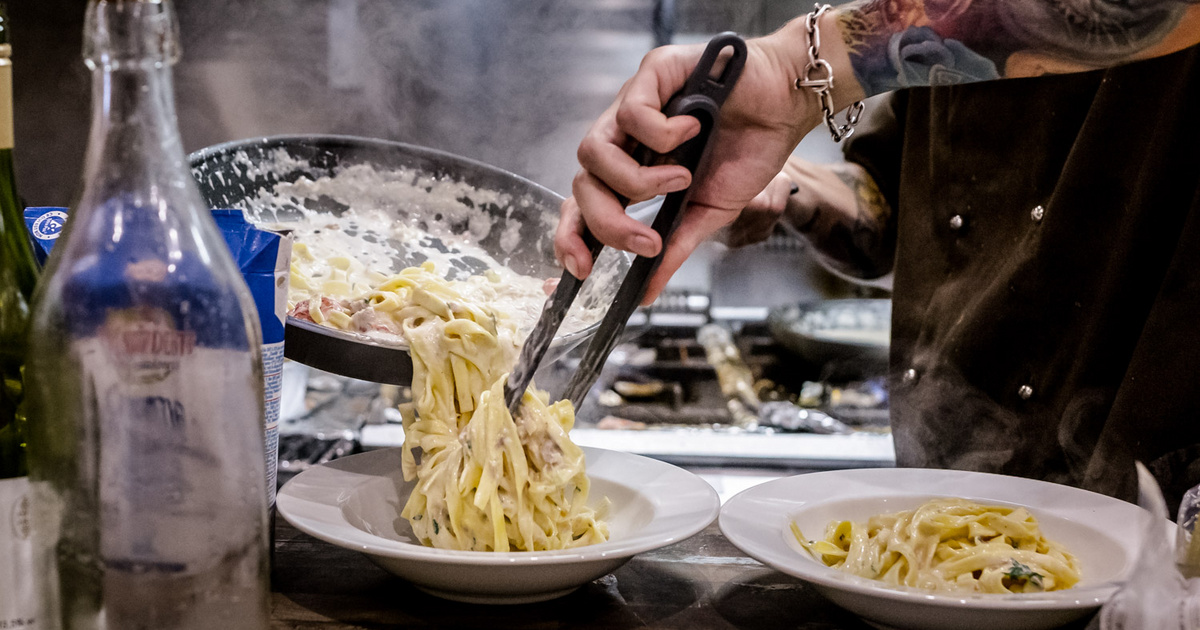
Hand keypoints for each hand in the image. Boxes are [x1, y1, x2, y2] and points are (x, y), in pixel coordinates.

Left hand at [554, 12, 864, 303]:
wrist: (786, 107)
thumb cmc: (748, 150)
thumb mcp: (708, 213)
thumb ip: (673, 248)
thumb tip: (646, 292)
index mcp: (630, 170)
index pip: (582, 204)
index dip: (572, 236)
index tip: (583, 268)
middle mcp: (623, 138)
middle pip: (582, 185)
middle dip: (610, 223)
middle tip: (649, 240)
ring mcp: (633, 104)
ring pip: (593, 151)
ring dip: (634, 181)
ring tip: (679, 180)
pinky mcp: (651, 73)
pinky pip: (630, 111)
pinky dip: (660, 133)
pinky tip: (693, 131)